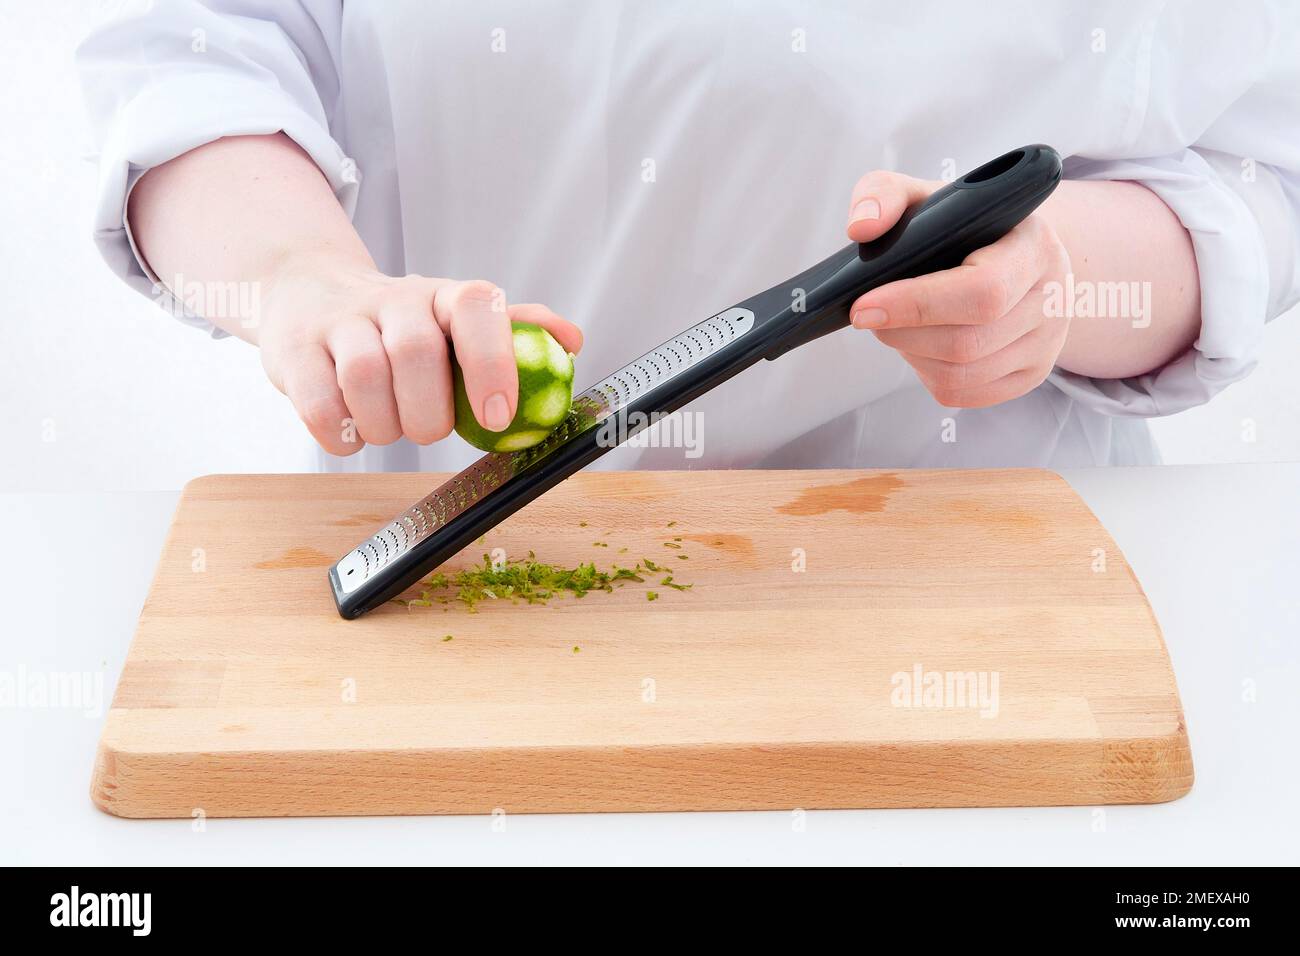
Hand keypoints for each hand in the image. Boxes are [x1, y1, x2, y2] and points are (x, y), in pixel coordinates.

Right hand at [257, 254, 581, 454]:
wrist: (307, 291)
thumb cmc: (402, 323)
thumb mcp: (457, 318)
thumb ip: (516, 330)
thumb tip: (571, 342)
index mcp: (444, 295)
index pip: (477, 309)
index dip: (492, 363)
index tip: (498, 418)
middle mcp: (393, 299)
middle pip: (416, 353)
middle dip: (428, 413)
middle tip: (429, 429)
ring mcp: (338, 322)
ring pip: (365, 379)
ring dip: (384, 425)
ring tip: (388, 425)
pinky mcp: (292, 351)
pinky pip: (320, 408)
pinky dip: (342, 434)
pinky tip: (351, 428)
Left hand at [845, 171, 1071, 407]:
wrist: (1018, 253)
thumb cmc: (968, 225)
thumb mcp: (929, 195)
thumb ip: (884, 193)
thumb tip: (861, 228)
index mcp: (1034, 247)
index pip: (982, 290)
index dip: (917, 304)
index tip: (863, 306)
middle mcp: (1052, 299)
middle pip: (967, 343)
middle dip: (902, 333)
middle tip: (870, 315)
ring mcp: (1047, 344)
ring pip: (960, 375)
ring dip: (911, 355)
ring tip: (896, 326)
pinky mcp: (1031, 375)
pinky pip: (963, 394)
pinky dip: (927, 374)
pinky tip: (920, 346)